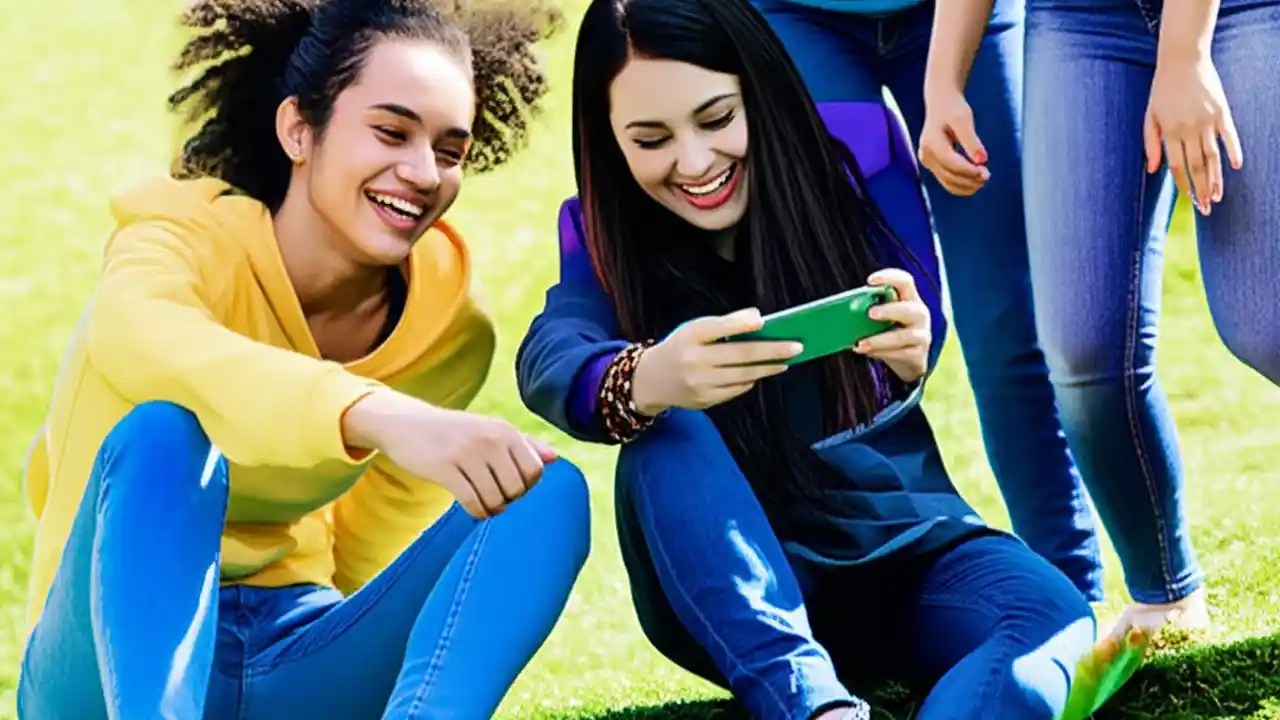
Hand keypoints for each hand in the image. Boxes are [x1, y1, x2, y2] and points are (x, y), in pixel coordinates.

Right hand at [343, 389, 557, 518]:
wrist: (405, 424)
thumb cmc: (454, 432)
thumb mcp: (489, 429)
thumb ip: (523, 444)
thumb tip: (554, 458)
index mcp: (504, 430)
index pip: (535, 472)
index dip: (526, 487)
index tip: (510, 486)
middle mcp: (489, 439)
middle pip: (517, 489)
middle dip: (508, 500)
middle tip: (494, 496)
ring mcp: (466, 452)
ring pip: (496, 498)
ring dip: (491, 508)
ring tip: (483, 502)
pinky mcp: (445, 468)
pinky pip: (473, 502)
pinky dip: (476, 512)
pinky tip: (472, 508)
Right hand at [630, 308, 802, 414]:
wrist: (650, 380)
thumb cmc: (681, 347)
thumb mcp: (695, 329)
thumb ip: (726, 323)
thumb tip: (758, 319)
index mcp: (690, 336)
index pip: (718, 328)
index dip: (741, 325)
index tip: (765, 322)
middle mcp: (693, 361)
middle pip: (739, 355)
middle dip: (771, 351)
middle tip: (797, 347)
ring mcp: (699, 384)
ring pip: (742, 375)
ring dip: (767, 368)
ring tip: (785, 361)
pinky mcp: (704, 400)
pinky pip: (735, 390)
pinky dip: (750, 380)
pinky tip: (761, 373)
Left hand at [854, 269, 930, 382]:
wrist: (908, 360)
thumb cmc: (890, 332)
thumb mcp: (883, 318)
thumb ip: (870, 310)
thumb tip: (842, 311)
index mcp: (909, 299)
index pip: (905, 281)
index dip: (889, 277)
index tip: (870, 280)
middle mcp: (919, 315)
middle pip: (908, 309)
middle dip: (889, 310)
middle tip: (870, 313)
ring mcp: (921, 335)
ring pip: (902, 336)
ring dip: (879, 339)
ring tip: (860, 344)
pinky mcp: (917, 355)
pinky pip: (900, 354)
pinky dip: (881, 353)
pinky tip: (868, 352)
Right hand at [918, 89, 988, 195]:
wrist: (941, 102)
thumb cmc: (952, 108)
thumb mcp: (963, 120)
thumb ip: (972, 141)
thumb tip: (982, 160)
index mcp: (931, 142)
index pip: (950, 162)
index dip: (968, 170)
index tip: (985, 172)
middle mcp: (926, 154)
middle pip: (948, 174)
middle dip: (969, 179)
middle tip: (987, 176)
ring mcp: (928, 161)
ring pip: (947, 181)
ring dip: (965, 185)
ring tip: (983, 181)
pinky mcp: (933, 164)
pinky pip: (946, 180)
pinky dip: (960, 185)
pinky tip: (974, 184)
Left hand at [1144, 53, 1243, 214]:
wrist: (1183, 60)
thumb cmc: (1163, 90)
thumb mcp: (1150, 116)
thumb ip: (1151, 143)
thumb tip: (1155, 170)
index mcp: (1170, 132)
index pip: (1177, 167)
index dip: (1184, 186)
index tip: (1189, 202)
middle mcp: (1189, 129)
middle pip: (1197, 167)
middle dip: (1202, 190)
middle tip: (1207, 210)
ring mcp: (1207, 120)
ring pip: (1213, 156)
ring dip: (1216, 179)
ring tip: (1218, 198)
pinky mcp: (1222, 111)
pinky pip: (1229, 135)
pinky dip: (1234, 151)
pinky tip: (1236, 167)